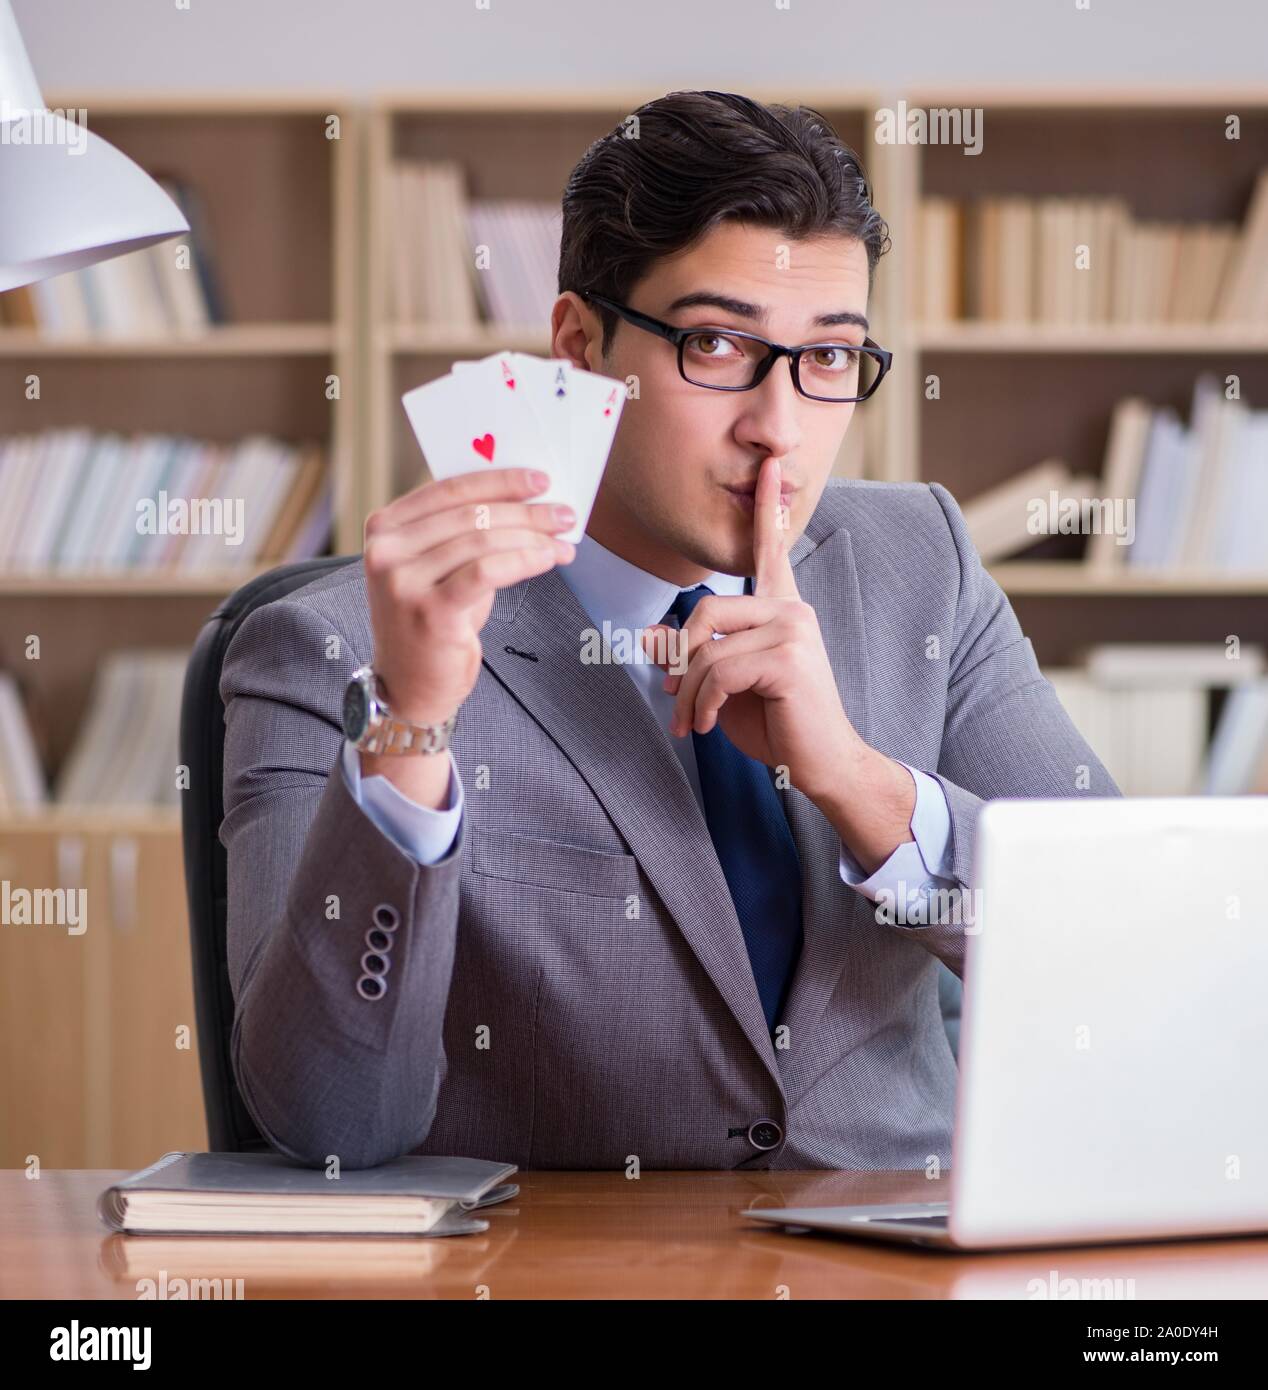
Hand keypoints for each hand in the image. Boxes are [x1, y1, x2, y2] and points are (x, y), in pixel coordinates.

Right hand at [363, 465, 574, 725]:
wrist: (410, 684)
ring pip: (483, 540)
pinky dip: (524, 560)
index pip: (449, 488)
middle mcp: (386, 551)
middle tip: (564, 514)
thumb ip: (463, 531)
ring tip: (563, 543)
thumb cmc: (432, 619)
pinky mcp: (429, 612)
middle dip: (526, 511)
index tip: (539, 480)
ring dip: (533, 538)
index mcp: (384, 527)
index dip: (500, 480)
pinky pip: (487, 572)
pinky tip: (547, 560)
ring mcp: (402, 582)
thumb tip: (526, 502)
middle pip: (471, 514)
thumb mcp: (438, 567)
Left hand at [639, 456, 860, 803]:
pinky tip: (708, 724)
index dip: (767, 509)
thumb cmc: (778, 724)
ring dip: (687, 693)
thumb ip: (690, 656)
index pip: (770, 550)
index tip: (771, 466)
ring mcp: (793, 630)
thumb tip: (649, 636)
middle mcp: (791, 609)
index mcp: (780, 608)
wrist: (822, 764)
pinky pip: (718, 672)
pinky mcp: (789, 659)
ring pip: (707, 648)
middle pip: (705, 610)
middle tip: (673, 696)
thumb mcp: (722, 687)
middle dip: (679, 659)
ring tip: (691, 722)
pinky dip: (702, 704)